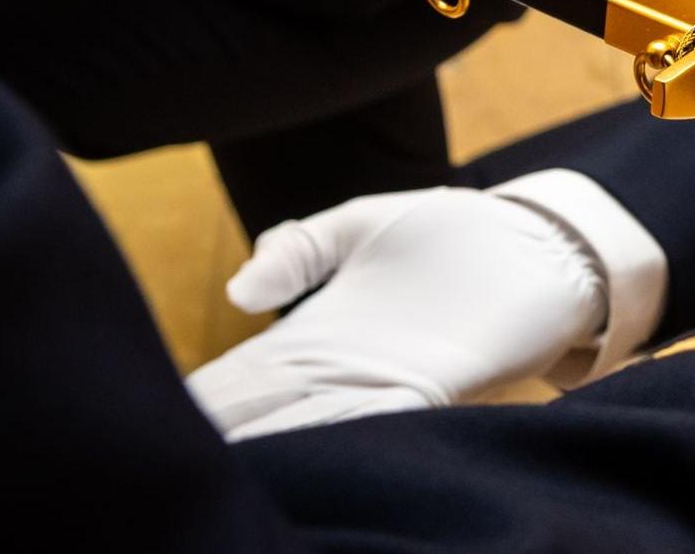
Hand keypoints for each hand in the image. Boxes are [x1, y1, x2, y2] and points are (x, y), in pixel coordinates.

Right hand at [187, 186, 606, 441]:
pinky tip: (307, 449)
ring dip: (276, 451)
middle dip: (222, 439)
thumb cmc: (450, 232)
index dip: (199, 401)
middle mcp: (342, 369)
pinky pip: (382, 419)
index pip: (237, 379)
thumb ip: (298, 249)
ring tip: (226, 469)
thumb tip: (238, 293)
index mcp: (313, 336)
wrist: (541, 243)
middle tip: (173, 462)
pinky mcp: (437, 386)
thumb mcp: (360, 226)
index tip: (153, 419)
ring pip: (313, 430)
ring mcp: (387, 382)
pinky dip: (345, 436)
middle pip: (263, 415)